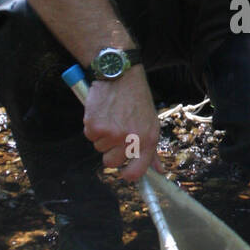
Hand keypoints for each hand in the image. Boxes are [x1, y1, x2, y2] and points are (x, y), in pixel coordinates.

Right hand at [82, 67, 162, 181]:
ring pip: (99, 147)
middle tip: (114, 134)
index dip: (128, 175)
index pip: (136, 172)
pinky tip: (101, 112)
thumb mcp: (151, 123)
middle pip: (111, 162)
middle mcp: (130, 139)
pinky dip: (92, 126)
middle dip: (110, 151)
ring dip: (101, 136)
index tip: (124, 172)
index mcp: (148, 140)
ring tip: (110, 117)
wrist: (121, 74)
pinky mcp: (95, 126)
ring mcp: (111, 133)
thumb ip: (152, 149)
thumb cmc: (137, 99)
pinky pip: (89, 135)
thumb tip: (159, 171)